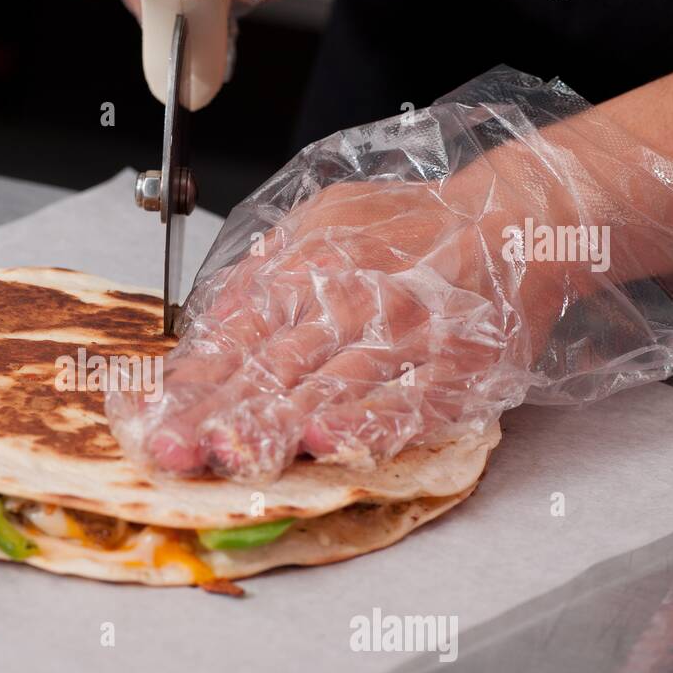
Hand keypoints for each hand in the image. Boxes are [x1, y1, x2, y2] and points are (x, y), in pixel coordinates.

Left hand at [106, 68, 672, 482]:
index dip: (197, 379)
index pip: (238, 334)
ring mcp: (401, 340)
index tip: (158, 415)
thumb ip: (266, 266)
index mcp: (307, 271)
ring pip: (330, 389)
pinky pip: (406, 403)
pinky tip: (329, 441)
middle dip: (219, 415)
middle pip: (272, 370)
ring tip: (235, 454)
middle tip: (177, 452)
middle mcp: (346, 305)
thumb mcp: (324, 218)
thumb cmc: (411, 227)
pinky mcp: (452, 370)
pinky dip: (367, 423)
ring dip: (279, 425)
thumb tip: (212, 313)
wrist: (514, 220)